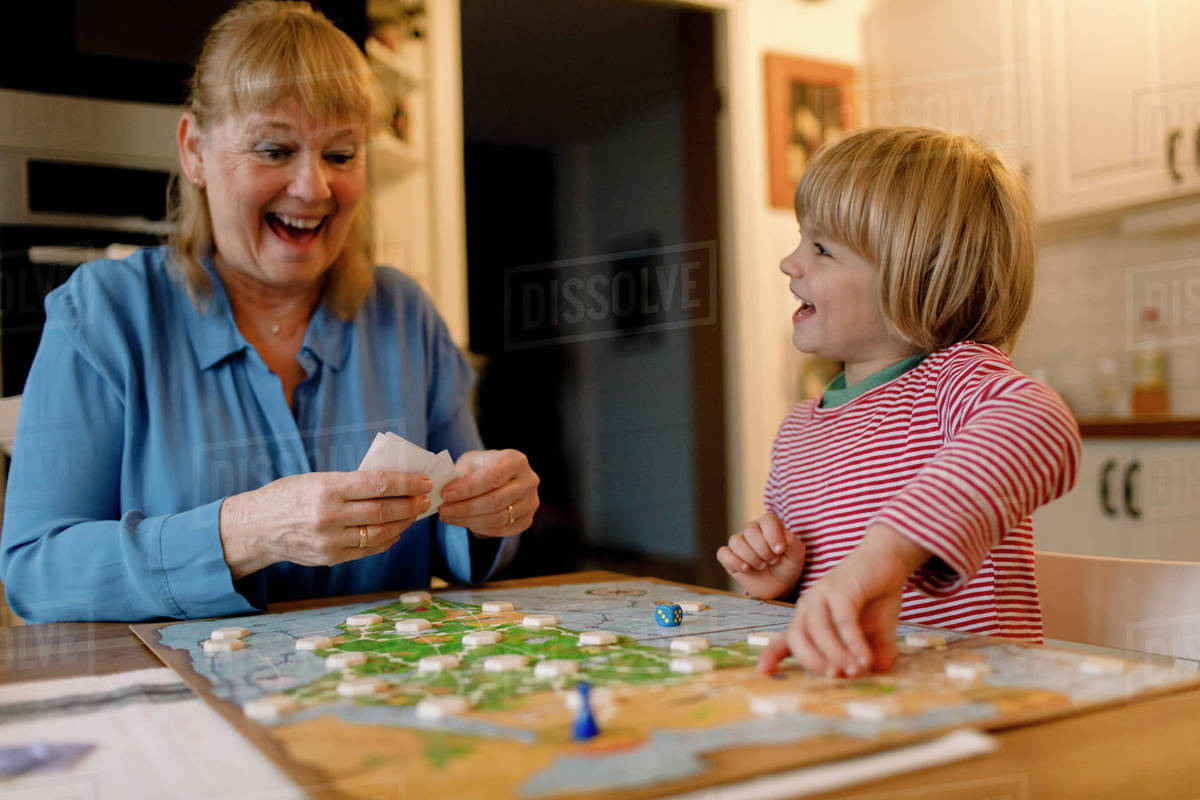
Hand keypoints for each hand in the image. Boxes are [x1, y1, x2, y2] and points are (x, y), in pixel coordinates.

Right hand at [219, 470, 432, 578]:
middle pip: (383, 510)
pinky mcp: (330, 558)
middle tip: (426, 499)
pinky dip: (386, 540)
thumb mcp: (316, 480)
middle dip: (411, 504)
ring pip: (379, 532)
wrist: (255, 528)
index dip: (407, 483)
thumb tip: (391, 484)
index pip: (378, 484)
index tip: (425, 481)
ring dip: (402, 523)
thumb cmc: (288, 496)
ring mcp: (330, 540)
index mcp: (327, 489)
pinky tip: (396, 531)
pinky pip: (368, 550)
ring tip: (413, 514)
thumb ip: (350, 483)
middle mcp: (329, 516)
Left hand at [438, 449, 538, 536]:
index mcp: (515, 460)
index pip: (493, 477)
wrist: (500, 478)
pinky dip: (480, 529)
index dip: (468, 488)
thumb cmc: (481, 468)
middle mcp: (529, 481)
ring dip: (469, 520)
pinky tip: (465, 523)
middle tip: (443, 511)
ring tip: (449, 517)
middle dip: (465, 508)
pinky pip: (502, 530)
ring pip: (498, 518)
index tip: (445, 495)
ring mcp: (531, 502)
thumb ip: (459, 476)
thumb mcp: (470, 463)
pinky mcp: (527, 520)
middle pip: (496, 501)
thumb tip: (444, 492)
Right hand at [716, 512, 804, 599]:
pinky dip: (734, 561)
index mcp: (770, 526)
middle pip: (750, 531)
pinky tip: (746, 569)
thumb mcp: (797, 555)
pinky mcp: (728, 557)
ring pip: (736, 541)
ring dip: (751, 557)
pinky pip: (723, 553)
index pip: (767, 519)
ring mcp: (739, 543)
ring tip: (762, 566)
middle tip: (773, 561)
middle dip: (763, 550)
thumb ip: (792, 542)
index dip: (772, 533)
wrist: (778, 587)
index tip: (780, 550)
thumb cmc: (787, 567)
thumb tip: (780, 540)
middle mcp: (752, 531)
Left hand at [757, 524, 927, 676]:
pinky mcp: (842, 589)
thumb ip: (873, 654)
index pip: (786, 640)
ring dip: (836, 655)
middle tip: (836, 677)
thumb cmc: (875, 598)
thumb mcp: (873, 634)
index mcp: (810, 620)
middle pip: (797, 638)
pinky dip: (853, 642)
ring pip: (817, 631)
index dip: (772, 656)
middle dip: (813, 662)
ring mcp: (822, 595)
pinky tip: (866, 658)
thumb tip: (876, 670)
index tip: (764, 671)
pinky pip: (843, 621)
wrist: (889, 560)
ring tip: (856, 671)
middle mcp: (809, 607)